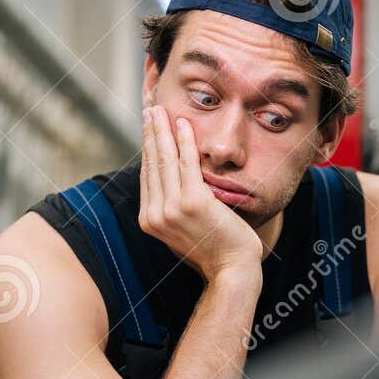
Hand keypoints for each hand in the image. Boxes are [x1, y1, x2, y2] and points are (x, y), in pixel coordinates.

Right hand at [138, 105, 262, 281]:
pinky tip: (183, 124)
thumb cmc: (214, 249)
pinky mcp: (193, 203)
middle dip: (150, 133)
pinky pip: (187, 164)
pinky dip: (185, 141)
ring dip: (163, 131)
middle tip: (150, 109)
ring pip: (165, 160)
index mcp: (150, 220)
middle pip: (152, 164)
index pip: (147, 175)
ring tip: (161, 110)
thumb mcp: (184, 229)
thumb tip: (169, 185)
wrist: (232, 268)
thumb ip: (172, 208)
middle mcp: (155, 214)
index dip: (147, 148)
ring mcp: (172, 209)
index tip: (148, 128)